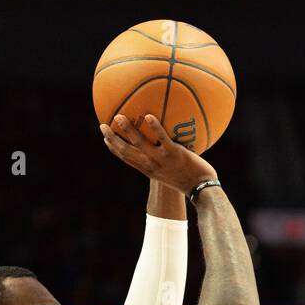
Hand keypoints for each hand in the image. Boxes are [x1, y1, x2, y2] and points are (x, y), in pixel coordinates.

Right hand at [100, 115, 216, 196]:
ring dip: (127, 130)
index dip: (114, 148)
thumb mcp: (171, 172)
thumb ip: (164, 160)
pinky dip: (155, 128)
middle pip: (125, 151)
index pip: (126, 158)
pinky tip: (148, 116)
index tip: (106, 139)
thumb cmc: (189, 179)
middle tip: (102, 126)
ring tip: (119, 117)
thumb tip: (165, 145)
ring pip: (139, 143)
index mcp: (148, 169)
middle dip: (112, 139)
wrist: (201, 188)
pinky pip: (162, 138)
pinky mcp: (174, 153)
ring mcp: (161, 159)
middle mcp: (151, 165)